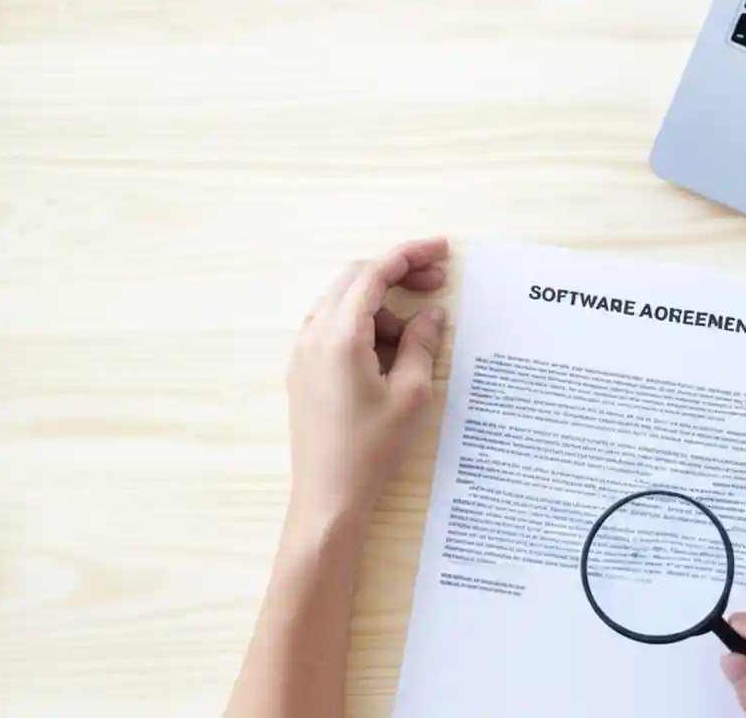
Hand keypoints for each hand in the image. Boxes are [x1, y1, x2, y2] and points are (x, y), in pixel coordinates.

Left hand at [286, 238, 448, 524]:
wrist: (328, 496)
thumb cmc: (371, 449)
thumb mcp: (410, 393)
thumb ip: (421, 343)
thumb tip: (432, 313)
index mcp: (340, 335)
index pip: (375, 273)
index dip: (410, 255)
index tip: (441, 250)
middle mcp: (314, 335)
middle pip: (355, 280)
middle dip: (397, 274)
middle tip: (437, 283)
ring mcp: (303, 353)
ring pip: (344, 304)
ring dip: (381, 305)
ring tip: (417, 335)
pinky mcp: (304, 371)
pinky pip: (333, 328)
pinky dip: (364, 325)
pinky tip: (390, 350)